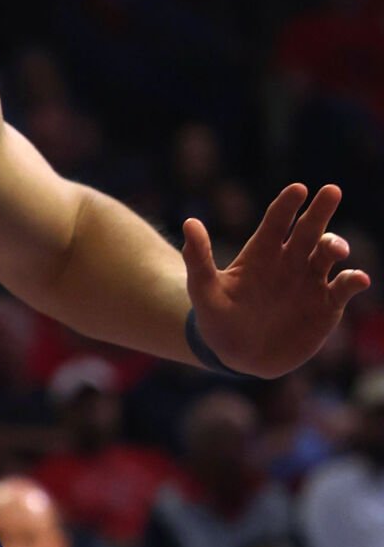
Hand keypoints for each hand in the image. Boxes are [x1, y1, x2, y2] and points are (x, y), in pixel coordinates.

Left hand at [184, 184, 369, 378]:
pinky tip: (358, 279)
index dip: (287, 204)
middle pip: (309, 229)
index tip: (298, 189)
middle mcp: (290, 260)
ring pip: (329, 253)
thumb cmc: (218, 319)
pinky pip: (344, 288)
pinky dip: (353, 281)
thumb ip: (198, 259)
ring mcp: (311, 281)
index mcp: (261, 252)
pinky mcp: (327, 304)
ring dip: (335, 245)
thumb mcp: (204, 291)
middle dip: (320, 210)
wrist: (237, 356)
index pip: (276, 221)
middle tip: (332, 191)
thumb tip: (189, 222)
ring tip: (336, 249)